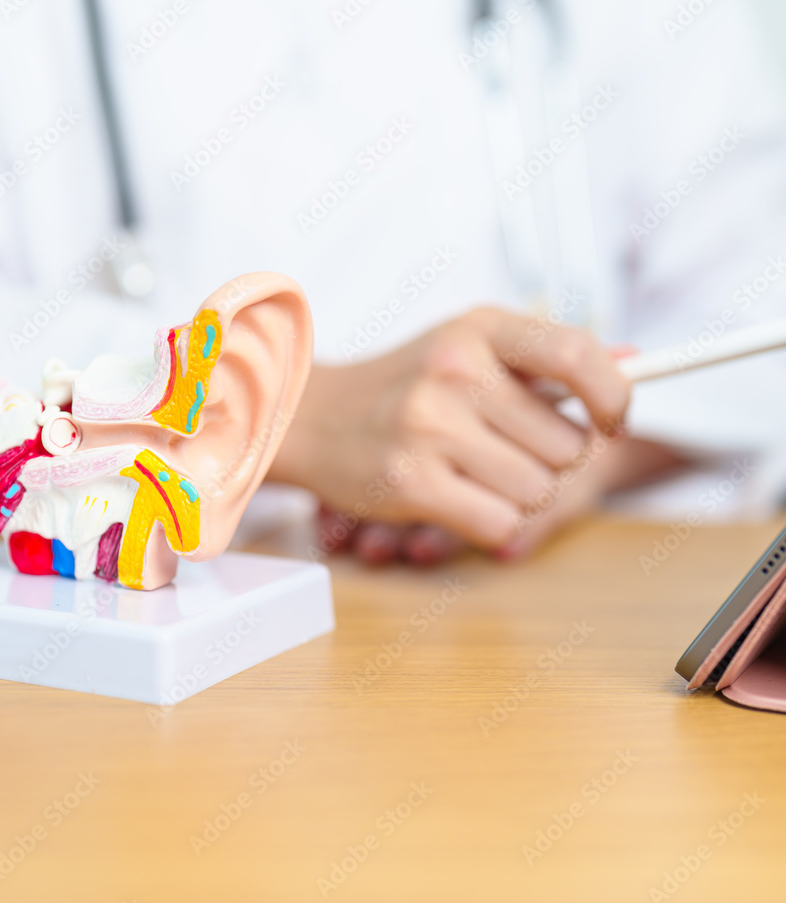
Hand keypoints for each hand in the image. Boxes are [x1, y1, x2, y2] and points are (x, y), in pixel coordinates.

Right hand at [269, 307, 633, 555]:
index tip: (611, 420)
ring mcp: (430, 427)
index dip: (615, 397)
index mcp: (479, 328)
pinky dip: (492, 524)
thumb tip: (637, 361)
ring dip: (520, 496)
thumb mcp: (470, 348)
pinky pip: (501, 524)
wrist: (313, 416)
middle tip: (506, 452)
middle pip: (568, 445)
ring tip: (476, 475)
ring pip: (539, 490)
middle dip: (551, 462)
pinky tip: (460, 501)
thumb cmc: (402, 385)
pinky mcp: (411, 482)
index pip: (579, 355)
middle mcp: (456, 371)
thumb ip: (548, 358)